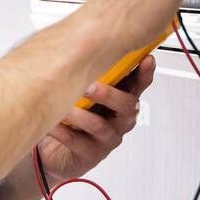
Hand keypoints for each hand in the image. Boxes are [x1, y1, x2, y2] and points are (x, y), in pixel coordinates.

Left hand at [36, 54, 157, 181]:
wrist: (57, 152)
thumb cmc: (74, 118)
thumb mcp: (84, 94)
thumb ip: (90, 74)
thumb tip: (82, 44)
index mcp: (121, 101)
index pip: (139, 85)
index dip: (145, 73)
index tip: (146, 59)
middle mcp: (119, 120)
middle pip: (127, 105)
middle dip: (108, 94)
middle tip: (89, 86)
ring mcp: (107, 138)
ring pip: (99, 125)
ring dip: (79, 114)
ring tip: (64, 107)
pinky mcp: (91, 155)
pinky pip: (77, 142)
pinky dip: (62, 131)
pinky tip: (52, 124)